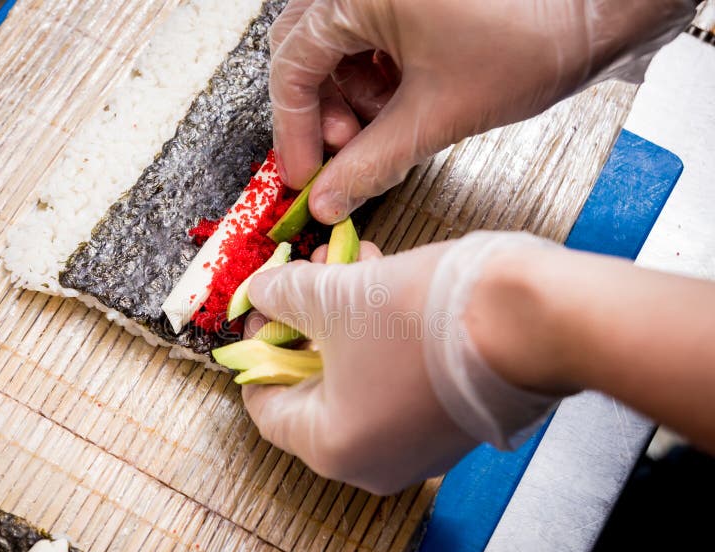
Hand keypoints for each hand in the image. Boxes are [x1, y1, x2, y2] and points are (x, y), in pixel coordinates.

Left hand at [243, 232, 568, 494]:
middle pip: (313, 393)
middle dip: (306, 329)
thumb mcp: (335, 297)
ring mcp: (417, 449)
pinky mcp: (450, 425)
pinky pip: (394, 384)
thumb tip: (262, 292)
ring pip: (356, 382)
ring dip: (344, 326)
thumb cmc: (427, 320)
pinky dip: (380, 342)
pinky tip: (386, 292)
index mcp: (333, 447)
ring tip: (347, 272)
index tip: (262, 313)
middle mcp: (373, 463)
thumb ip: (284, 295)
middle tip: (304, 285)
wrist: (531, 321)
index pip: (266, 407)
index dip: (257, 351)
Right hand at [269, 0, 694, 223]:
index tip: (305, 174)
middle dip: (324, 112)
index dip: (294, 131)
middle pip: (308, 52)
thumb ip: (371, 163)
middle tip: (344, 156)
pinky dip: (377, 79)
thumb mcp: (436, 115)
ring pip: (339, 47)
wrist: (594, 11)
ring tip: (385, 131)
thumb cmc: (530, 40)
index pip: (292, 66)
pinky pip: (370, 38)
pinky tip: (402, 105)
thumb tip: (330, 198)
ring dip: (352, 98)